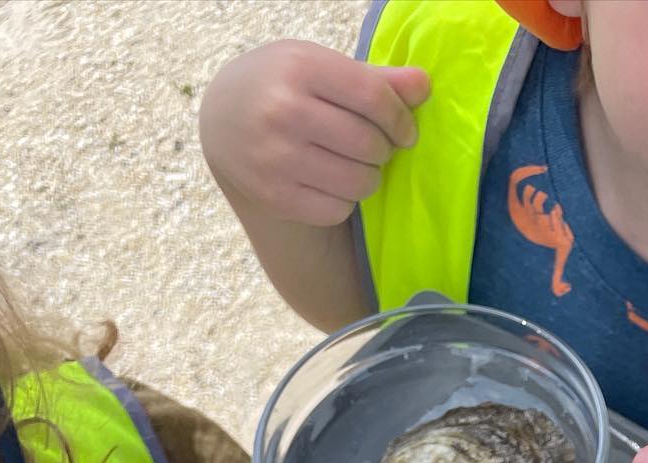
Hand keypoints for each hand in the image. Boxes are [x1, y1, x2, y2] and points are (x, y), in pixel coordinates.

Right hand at [200, 40, 429, 225]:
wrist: (223, 121)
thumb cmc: (284, 87)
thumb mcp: (320, 67)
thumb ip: (375, 79)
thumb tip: (425, 85)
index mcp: (299, 68)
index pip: (374, 98)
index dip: (401, 119)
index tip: (405, 131)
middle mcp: (284, 112)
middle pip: (370, 144)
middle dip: (383, 149)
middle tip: (373, 147)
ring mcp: (277, 158)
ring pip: (359, 182)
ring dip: (368, 177)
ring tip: (353, 164)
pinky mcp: (276, 196)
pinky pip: (339, 209)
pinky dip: (344, 200)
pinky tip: (330, 182)